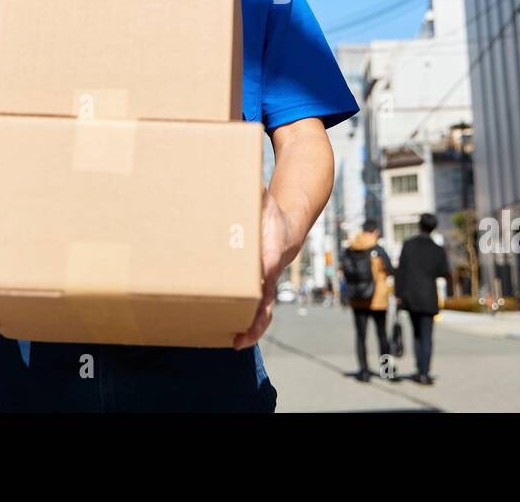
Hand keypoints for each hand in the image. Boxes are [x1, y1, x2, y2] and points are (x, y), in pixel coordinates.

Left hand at [233, 191, 294, 349]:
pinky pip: (256, 311)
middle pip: (266, 298)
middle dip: (256, 314)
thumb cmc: (271, 214)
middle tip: (243, 329)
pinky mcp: (259, 291)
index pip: (268, 265)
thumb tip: (244, 177)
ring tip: (236, 343)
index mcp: (272, 250)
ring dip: (252, 328)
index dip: (262, 273)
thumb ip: (254, 192)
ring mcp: (266, 285)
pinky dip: (247, 325)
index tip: (257, 280)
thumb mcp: (263, 200)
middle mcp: (270, 272)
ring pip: (263, 311)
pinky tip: (231, 336)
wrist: (288, 229)